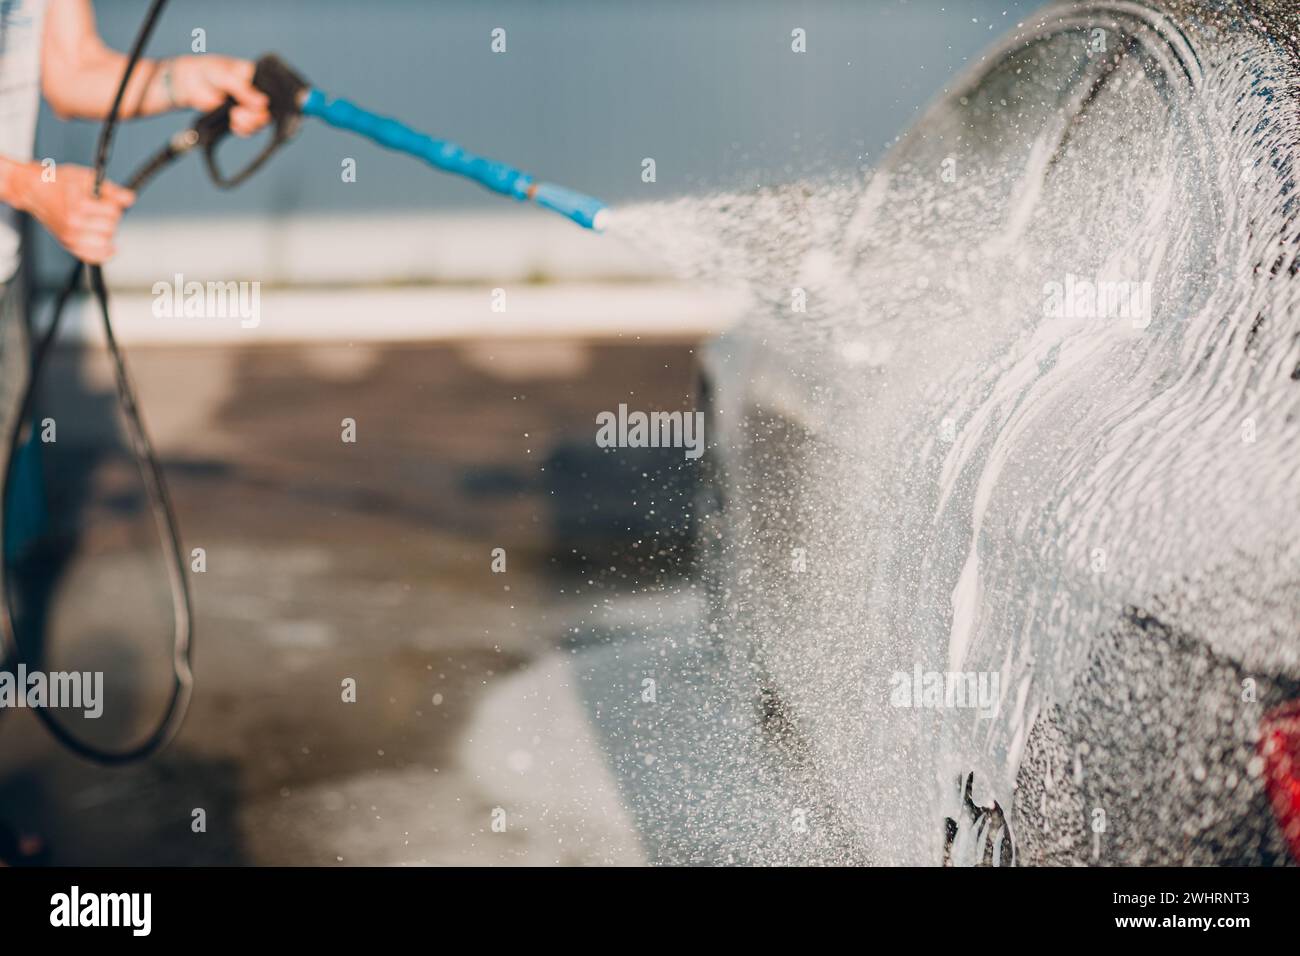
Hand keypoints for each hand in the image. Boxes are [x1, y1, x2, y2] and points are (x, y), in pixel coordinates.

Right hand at [17, 162, 134, 263]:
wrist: (35, 190)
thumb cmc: (60, 182)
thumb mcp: (86, 177)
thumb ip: (111, 189)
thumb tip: (130, 198)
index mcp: (78, 205)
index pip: (113, 211)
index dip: (114, 204)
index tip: (108, 200)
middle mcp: (74, 223)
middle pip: (111, 227)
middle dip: (111, 218)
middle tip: (101, 210)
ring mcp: (70, 236)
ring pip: (106, 242)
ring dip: (107, 232)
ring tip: (98, 222)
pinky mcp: (68, 244)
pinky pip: (93, 257)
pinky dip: (104, 254)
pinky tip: (111, 248)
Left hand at [169, 55, 270, 135]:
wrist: (189, 82)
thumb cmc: (208, 71)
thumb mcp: (226, 76)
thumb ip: (243, 90)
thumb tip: (264, 104)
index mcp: (258, 78)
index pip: (274, 93)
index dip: (271, 103)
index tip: (260, 106)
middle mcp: (257, 94)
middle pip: (268, 111)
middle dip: (257, 117)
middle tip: (240, 113)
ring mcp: (248, 107)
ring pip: (260, 123)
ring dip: (249, 124)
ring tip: (235, 116)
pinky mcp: (239, 119)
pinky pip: (248, 130)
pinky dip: (243, 130)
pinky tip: (233, 124)